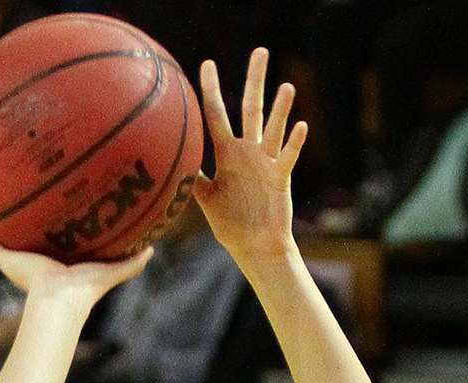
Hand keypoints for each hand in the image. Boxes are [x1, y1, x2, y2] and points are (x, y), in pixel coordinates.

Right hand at [0, 213, 150, 301]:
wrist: (61, 300)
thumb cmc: (85, 290)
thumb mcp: (111, 271)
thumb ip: (131, 263)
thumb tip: (153, 250)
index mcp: (55, 261)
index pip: (52, 241)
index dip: (51, 226)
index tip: (49, 208)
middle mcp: (34, 258)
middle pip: (22, 235)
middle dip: (18, 221)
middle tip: (15, 196)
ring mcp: (16, 258)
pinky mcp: (5, 258)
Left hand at [193, 49, 305, 262]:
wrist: (254, 247)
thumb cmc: (230, 223)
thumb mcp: (205, 199)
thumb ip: (192, 178)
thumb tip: (167, 163)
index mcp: (227, 153)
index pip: (217, 114)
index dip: (211, 90)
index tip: (207, 63)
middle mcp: (248, 151)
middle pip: (251, 109)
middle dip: (255, 80)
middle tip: (260, 51)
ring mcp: (267, 162)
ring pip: (273, 129)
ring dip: (280, 109)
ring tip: (285, 86)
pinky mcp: (281, 178)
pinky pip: (287, 157)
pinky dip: (293, 143)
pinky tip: (300, 125)